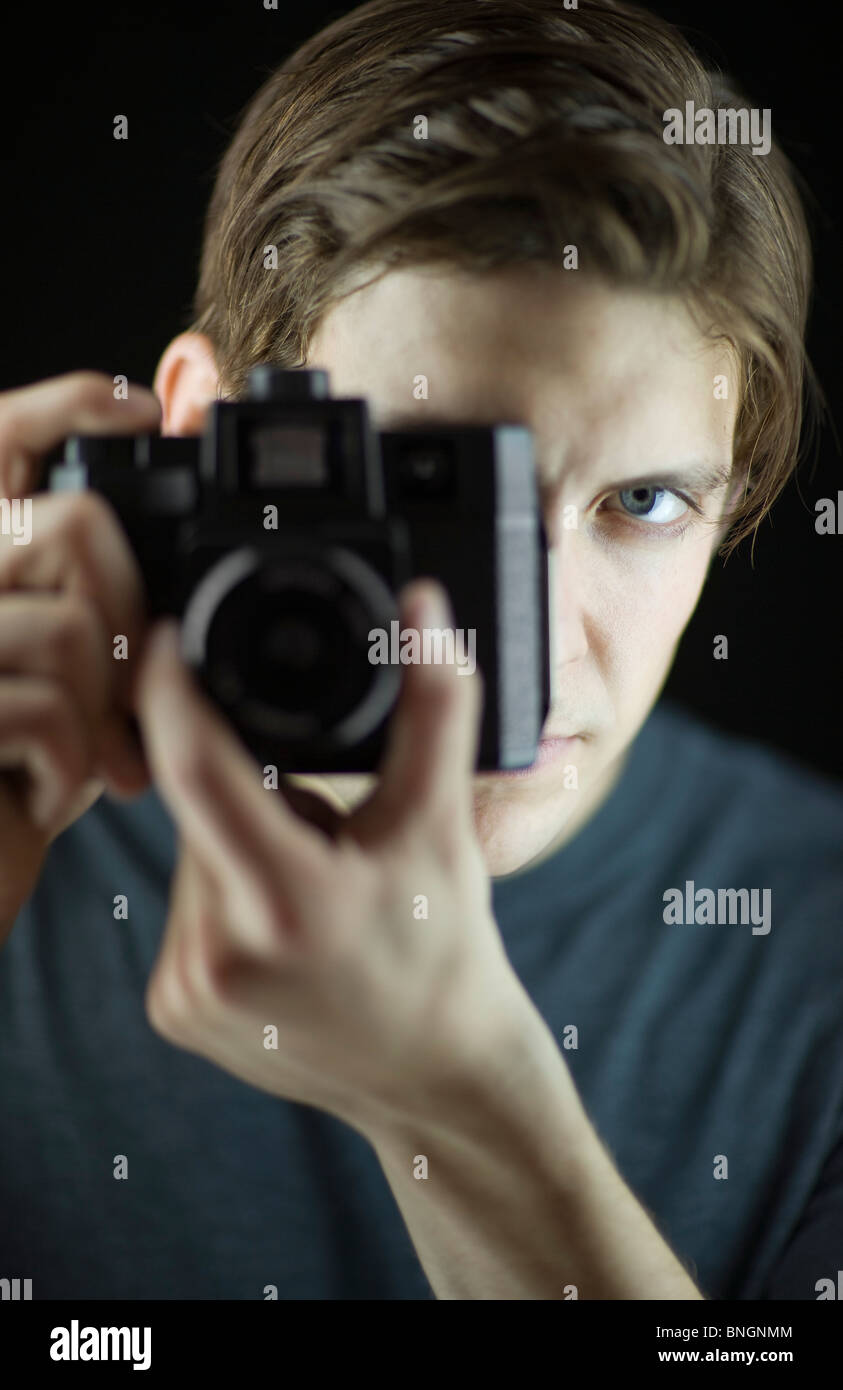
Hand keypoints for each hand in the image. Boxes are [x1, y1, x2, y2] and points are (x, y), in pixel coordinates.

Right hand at [0, 372, 160, 929]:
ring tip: (93, 763)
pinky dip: (75, 767)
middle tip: (131, 694)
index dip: (63, 406)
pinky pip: (44, 709)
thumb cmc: (14, 781)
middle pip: (69, 527)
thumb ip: (96, 614)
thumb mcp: (70, 686)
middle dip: (129, 614)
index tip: (141, 407)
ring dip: (106, 711)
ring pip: (67, 626)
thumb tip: (166, 580)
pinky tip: (51, 794)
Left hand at [134, 580, 522, 1134]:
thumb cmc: (445, 948)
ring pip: (191, 857)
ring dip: (238, 842)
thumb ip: (433, 709)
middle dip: (255, 793)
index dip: (172, 691)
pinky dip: (224, 894)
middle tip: (324, 830)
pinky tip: (282, 927)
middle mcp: (219, 957)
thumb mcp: (441, 826)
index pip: (196, 768)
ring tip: (314, 885)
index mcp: (288, 905)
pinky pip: (184, 909)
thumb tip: (423, 608)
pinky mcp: (173, 1011)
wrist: (434, 1073)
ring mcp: (188, 992)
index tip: (167, 640)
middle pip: (201, 811)